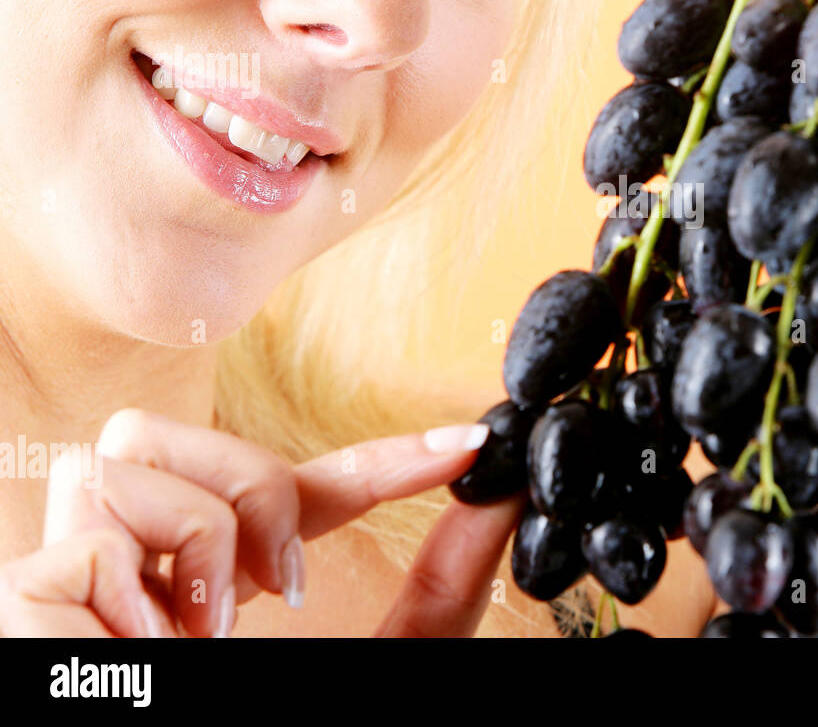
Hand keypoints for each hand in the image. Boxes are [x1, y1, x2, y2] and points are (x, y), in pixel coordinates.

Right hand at [0, 409, 515, 636]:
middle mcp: (133, 558)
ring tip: (193, 634)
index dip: (381, 458)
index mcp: (214, 575)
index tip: (468, 444)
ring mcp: (69, 576)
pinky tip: (138, 654)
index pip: (292, 485)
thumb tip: (496, 504)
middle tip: (272, 585)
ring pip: (121, 453)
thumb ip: (433, 595)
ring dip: (195, 540)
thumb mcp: (373, 665)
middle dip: (249, 488)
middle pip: (167, 427)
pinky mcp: (22, 604)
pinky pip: (89, 538)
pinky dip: (133, 595)